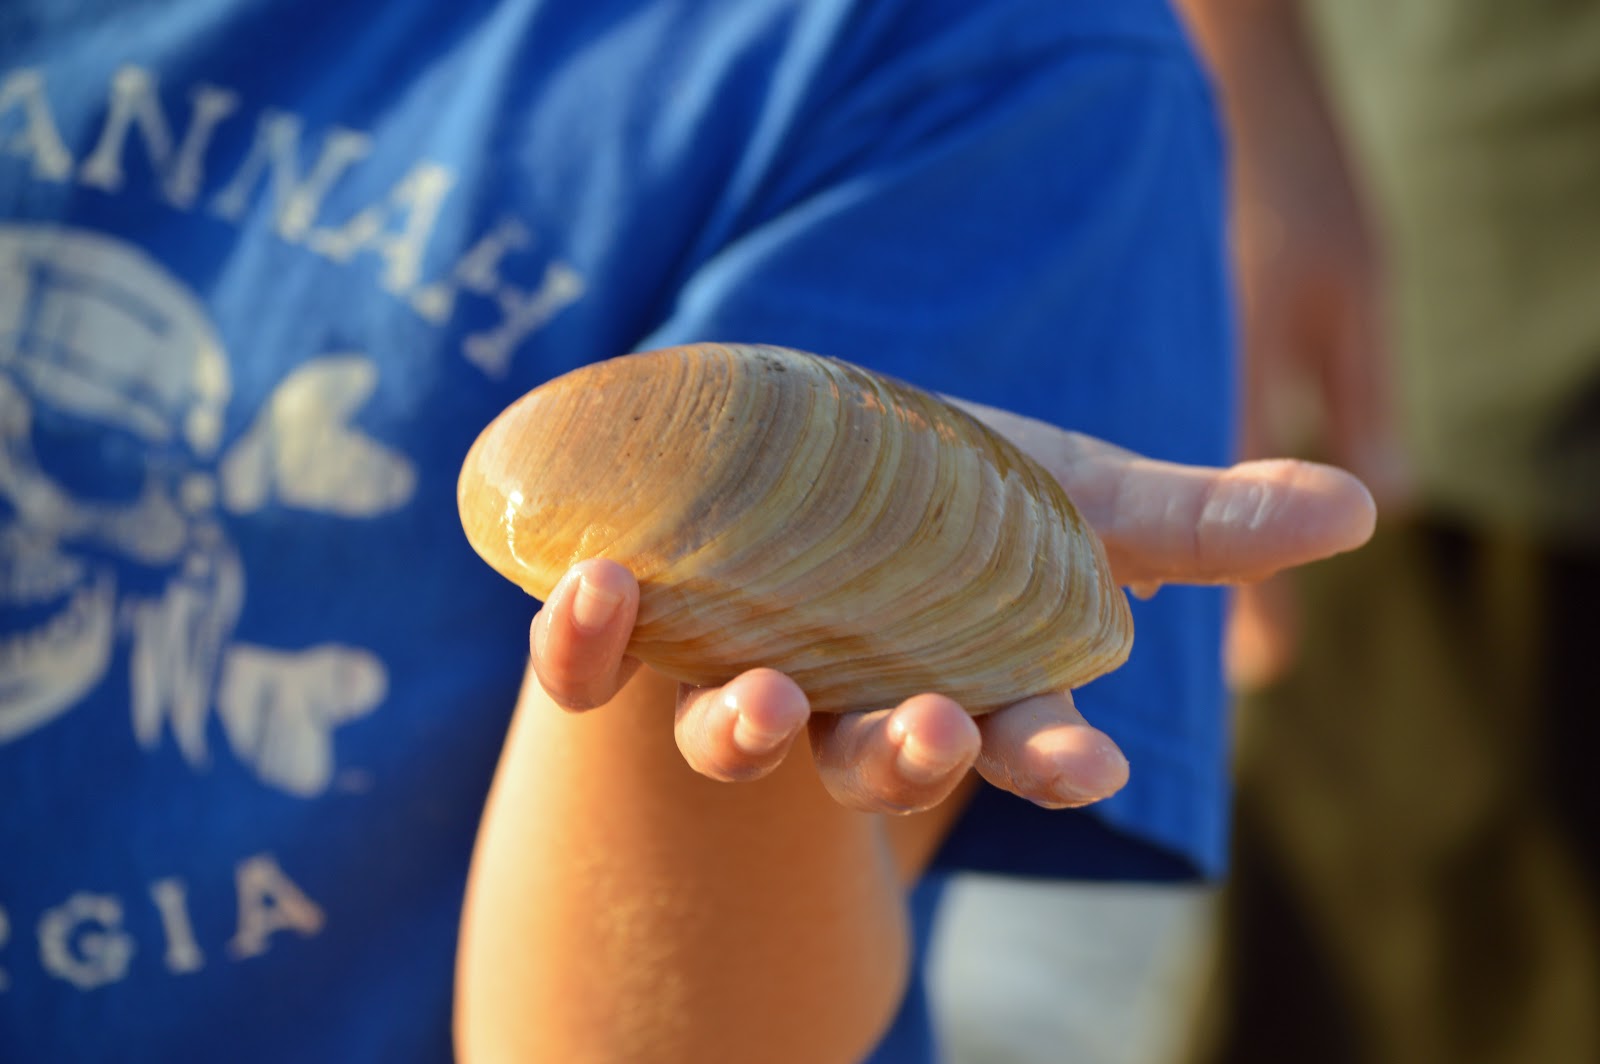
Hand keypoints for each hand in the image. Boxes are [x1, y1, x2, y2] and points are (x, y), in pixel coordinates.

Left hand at [528, 408, 1374, 815]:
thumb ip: (1198, 521)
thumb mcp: (1080, 499)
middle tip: (933, 731)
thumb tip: (1362, 504)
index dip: (1052, 758)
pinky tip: (593, 589)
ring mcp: (745, 666)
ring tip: (771, 698)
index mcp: (961, 680)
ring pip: (745, 733)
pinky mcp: (648, 629)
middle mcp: (849, 697)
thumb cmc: (960, 490)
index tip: (1088, 763)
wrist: (805, 447)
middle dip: (911, 755)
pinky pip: (602, 660)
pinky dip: (586, 639)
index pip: (1016, 740)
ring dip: (754, 727)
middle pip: (879, 756)